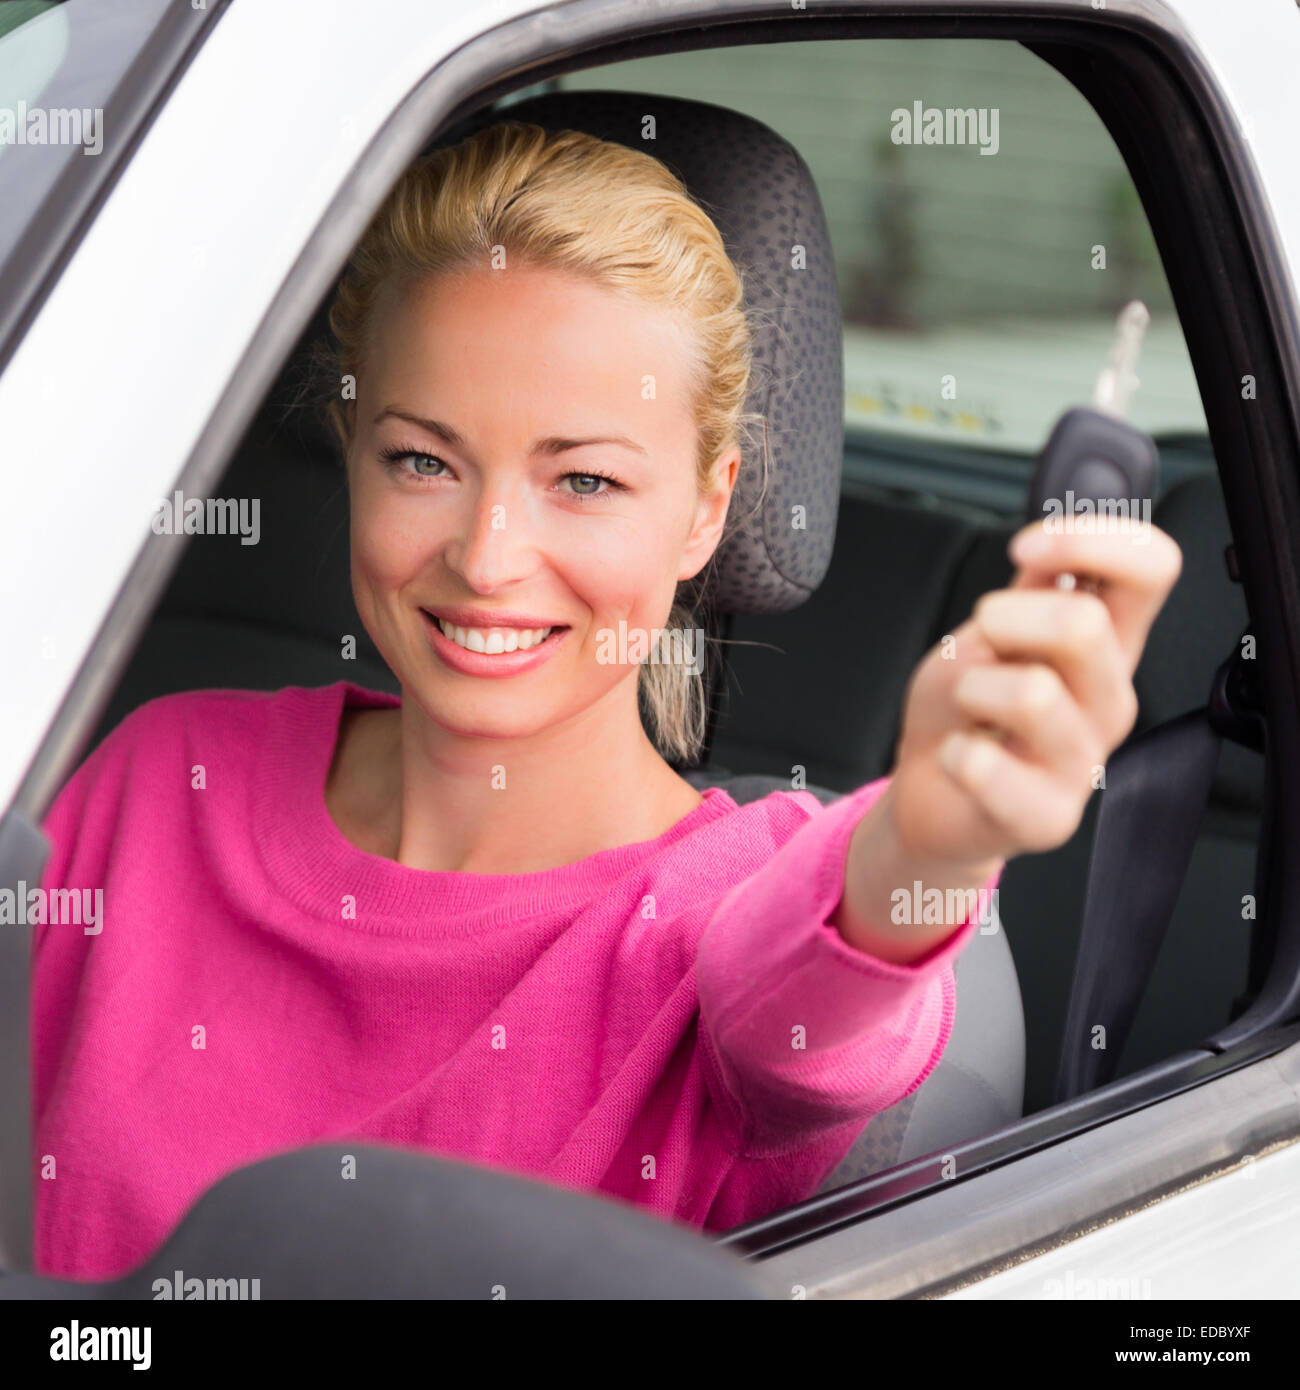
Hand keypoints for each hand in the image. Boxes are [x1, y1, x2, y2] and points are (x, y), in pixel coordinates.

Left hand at [885, 516, 1182, 868]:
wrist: (932, 790)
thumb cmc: (964, 708)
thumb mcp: (987, 630)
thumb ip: (1026, 590)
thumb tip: (1051, 554)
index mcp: (1107, 641)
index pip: (1151, 568)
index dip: (1089, 540)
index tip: (1026, 550)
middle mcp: (1108, 697)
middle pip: (1084, 626)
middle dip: (1004, 618)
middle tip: (982, 646)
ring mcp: (1084, 759)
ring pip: (1032, 694)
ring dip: (970, 687)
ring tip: (969, 708)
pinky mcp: (1047, 816)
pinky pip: (987, 766)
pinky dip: (951, 750)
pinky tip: (958, 756)